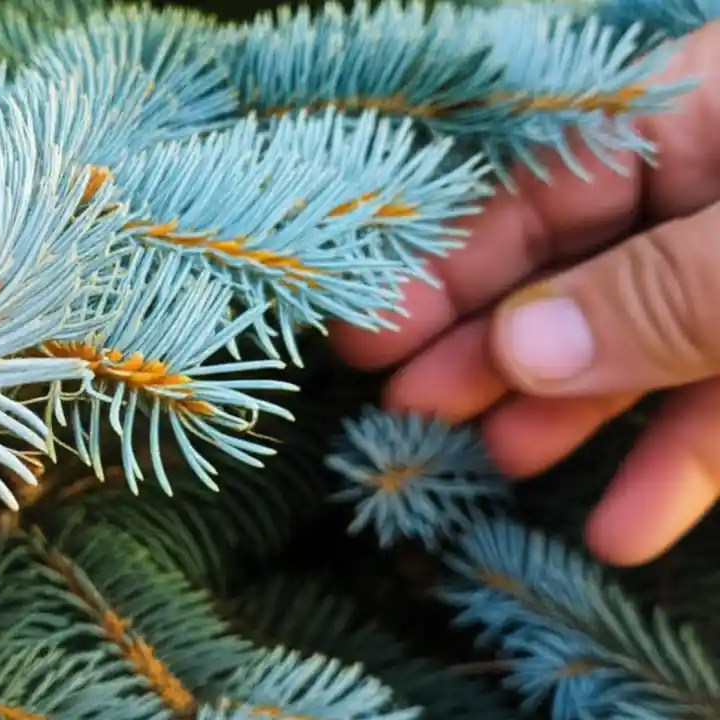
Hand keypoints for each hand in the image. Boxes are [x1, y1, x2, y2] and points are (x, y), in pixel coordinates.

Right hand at [331, 22, 719, 567]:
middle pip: (574, 265)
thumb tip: (518, 351)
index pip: (542, 182)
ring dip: (566, 409)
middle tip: (405, 400)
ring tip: (492, 456)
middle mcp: (719, 190)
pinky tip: (621, 528)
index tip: (366, 326)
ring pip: (642, 340)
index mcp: (708, 111)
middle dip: (490, 340)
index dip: (447, 256)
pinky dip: (677, 467)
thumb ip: (658, 293)